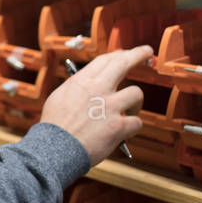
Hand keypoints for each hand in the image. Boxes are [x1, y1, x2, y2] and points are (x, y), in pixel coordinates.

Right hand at [39, 46, 151, 165]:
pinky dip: (133, 126)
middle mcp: (97, 89)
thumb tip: (88, 84)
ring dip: (135, 102)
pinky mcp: (118, 126)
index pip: (105, 60)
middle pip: (123, 63)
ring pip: (137, 93)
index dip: (119, 54)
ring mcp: (109, 107)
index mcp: (81, 81)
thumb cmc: (55, 127)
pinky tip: (126, 131)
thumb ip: (77, 88)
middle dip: (138, 54)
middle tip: (147, 53)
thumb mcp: (59, 97)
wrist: (55, 149)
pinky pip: (137, 122)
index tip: (125, 54)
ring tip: (129, 111)